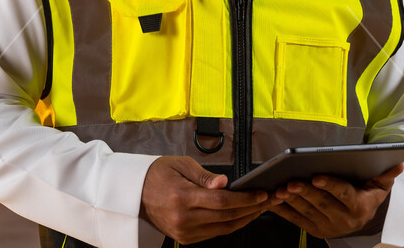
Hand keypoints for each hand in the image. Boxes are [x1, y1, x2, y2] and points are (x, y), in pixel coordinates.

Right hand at [140, 156, 273, 244]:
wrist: (134, 193)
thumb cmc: (158, 174)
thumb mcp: (180, 165)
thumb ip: (205, 176)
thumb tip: (225, 182)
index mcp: (182, 197)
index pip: (222, 201)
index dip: (245, 199)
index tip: (262, 194)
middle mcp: (183, 218)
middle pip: (226, 217)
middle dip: (251, 209)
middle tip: (269, 199)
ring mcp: (184, 232)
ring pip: (224, 228)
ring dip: (245, 218)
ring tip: (261, 207)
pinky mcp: (185, 238)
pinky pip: (214, 233)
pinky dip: (231, 225)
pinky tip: (242, 214)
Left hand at [271, 164, 403, 238]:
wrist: (361, 220)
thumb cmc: (368, 195)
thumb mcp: (380, 186)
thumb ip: (386, 175)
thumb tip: (399, 165)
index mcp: (359, 207)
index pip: (343, 194)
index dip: (330, 185)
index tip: (316, 176)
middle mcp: (344, 220)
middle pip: (321, 203)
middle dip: (305, 192)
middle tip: (291, 181)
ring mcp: (328, 227)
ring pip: (306, 212)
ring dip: (292, 200)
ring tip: (280, 188)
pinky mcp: (314, 231)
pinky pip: (296, 220)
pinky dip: (283, 209)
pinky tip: (273, 198)